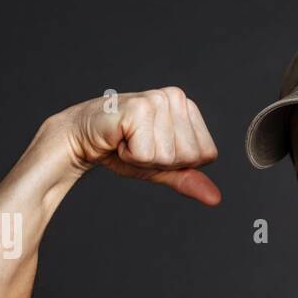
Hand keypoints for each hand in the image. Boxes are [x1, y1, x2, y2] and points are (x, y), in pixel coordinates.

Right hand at [63, 87, 220, 203]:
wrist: (82, 138)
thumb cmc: (122, 149)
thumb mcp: (161, 168)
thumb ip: (188, 179)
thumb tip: (215, 199)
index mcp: (188, 108)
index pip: (206, 155)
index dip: (178, 163)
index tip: (154, 149)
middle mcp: (176, 98)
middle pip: (189, 157)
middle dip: (160, 161)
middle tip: (138, 144)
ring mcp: (159, 100)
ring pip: (168, 157)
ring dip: (143, 158)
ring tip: (128, 140)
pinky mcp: (140, 108)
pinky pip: (147, 154)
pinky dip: (130, 155)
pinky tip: (119, 138)